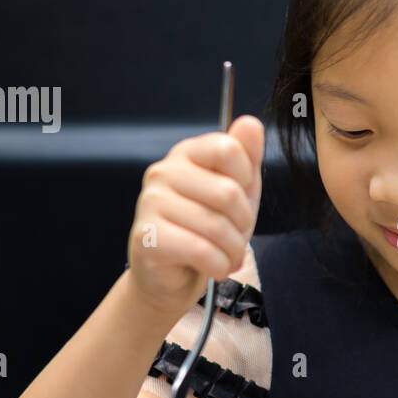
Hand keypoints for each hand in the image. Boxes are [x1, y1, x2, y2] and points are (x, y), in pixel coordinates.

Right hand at [125, 115, 264, 319]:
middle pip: (228, 193)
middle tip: (236, 238)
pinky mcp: (147, 237)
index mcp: (187, 154)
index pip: (228, 149)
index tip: (239, 200)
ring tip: (227, 257)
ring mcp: (151, 203)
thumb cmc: (207, 229)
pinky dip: (218, 265)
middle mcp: (163, 172)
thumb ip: (246, 156)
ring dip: (232, 251)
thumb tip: (251, 123)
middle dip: (243, 225)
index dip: (246, 180)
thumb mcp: (237, 190)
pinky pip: (199, 250)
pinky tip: (215, 268)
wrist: (174, 275)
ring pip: (216, 226)